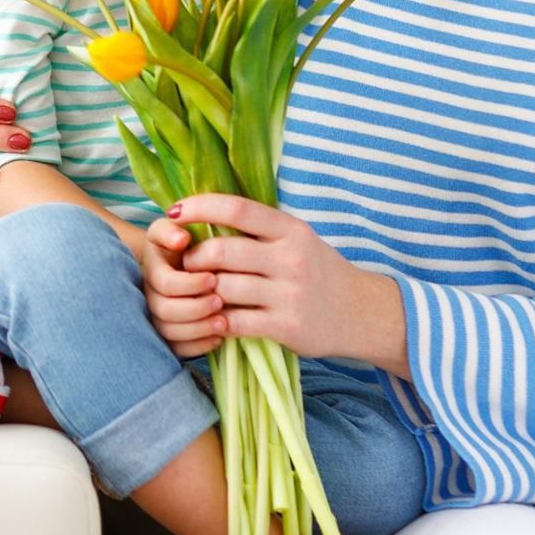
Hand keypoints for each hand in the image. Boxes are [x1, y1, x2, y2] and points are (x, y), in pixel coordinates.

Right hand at [144, 215, 227, 357]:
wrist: (182, 262)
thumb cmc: (183, 244)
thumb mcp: (174, 229)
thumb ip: (172, 228)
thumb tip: (181, 239)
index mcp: (151, 268)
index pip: (165, 284)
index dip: (190, 284)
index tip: (213, 279)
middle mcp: (148, 295)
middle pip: (164, 311)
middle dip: (195, 308)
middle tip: (220, 302)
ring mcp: (155, 316)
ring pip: (168, 333)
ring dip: (198, 329)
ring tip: (223, 322)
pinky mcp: (167, 335)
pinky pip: (176, 350)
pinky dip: (198, 346)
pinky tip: (217, 338)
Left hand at [167, 194, 404, 365]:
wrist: (361, 312)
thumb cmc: (317, 271)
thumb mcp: (296, 239)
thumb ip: (258, 229)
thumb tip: (201, 212)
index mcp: (290, 229)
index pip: (236, 209)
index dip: (199, 207)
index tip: (173, 212)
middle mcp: (290, 258)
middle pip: (222, 251)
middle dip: (194, 258)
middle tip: (186, 265)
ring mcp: (289, 294)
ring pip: (224, 288)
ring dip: (202, 292)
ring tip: (198, 293)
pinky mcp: (287, 327)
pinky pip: (237, 322)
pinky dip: (217, 321)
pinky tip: (214, 319)